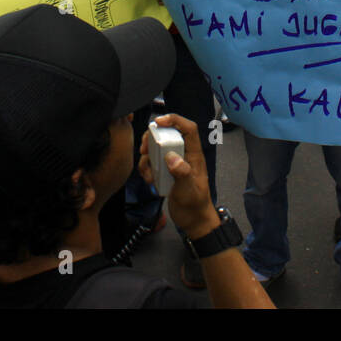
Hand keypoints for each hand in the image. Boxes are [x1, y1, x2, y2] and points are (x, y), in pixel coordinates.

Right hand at [138, 114, 217, 238]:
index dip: (174, 120)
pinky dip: (146, 168)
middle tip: (144, 149)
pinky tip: (149, 179)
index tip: (158, 122)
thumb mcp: (189, 191)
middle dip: (153, 138)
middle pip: (168, 134)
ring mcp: (174, 163)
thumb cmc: (196, 206)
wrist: (193, 221)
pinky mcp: (165, 171)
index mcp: (194, 155)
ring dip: (148, 157)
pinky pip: (152, 162)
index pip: (188, 129)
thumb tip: (172, 157)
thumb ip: (182, 173)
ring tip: (148, 172)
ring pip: (157, 148)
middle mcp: (183, 155)